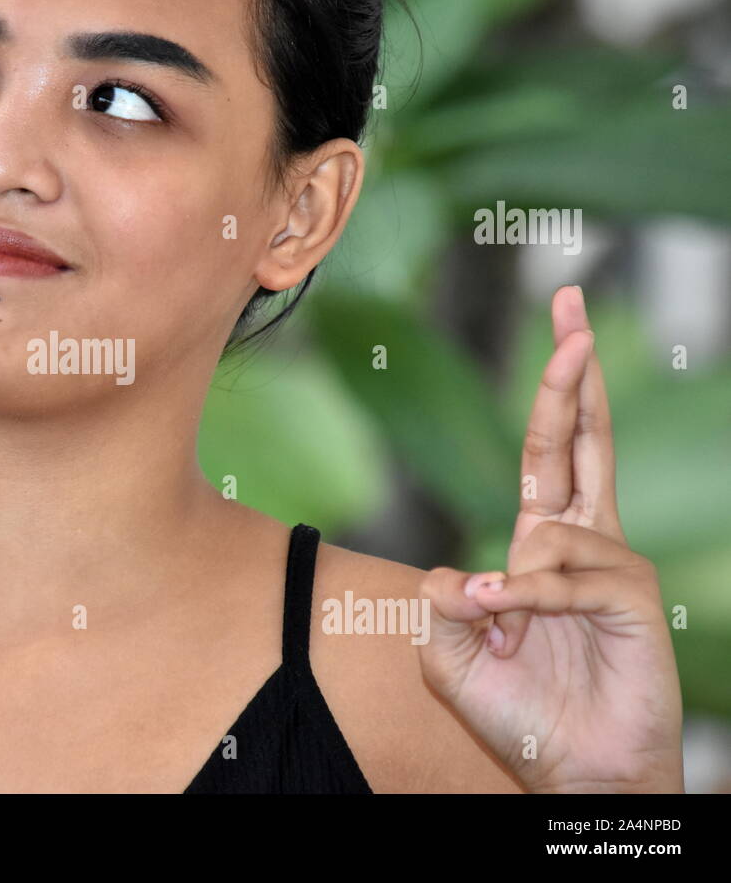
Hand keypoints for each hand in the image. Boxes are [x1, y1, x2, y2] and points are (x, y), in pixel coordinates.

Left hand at [418, 285, 682, 792]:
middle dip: (573, 373)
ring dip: (512, 584)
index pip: (548, 450)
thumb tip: (464, 574)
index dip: (556, 390)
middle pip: (579, 441)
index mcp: (540, 541)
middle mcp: (579, 542)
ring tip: (502, 631)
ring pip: (554, 528)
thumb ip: (440, 602)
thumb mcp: (447, 652)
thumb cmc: (518, 709)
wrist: (569, 768)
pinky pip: (570, 575)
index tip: (567, 324)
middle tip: (573, 304)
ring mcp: (611, 566)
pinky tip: (515, 623)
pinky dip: (532, 598)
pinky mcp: (633, 599)